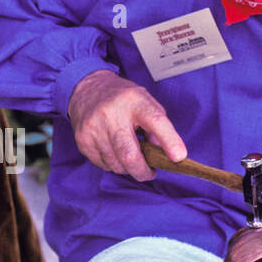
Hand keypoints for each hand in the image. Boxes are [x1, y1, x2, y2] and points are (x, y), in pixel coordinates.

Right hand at [66, 69, 185, 181]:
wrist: (87, 90)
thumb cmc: (121, 98)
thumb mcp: (145, 101)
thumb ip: (158, 125)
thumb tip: (164, 153)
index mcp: (135, 101)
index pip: (155, 121)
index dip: (169, 140)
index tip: (179, 157)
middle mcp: (112, 114)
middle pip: (129, 155)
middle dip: (142, 171)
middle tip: (149, 172)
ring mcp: (95, 127)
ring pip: (116, 164)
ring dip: (127, 167)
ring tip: (129, 156)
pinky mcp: (83, 139)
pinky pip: (103, 164)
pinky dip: (112, 164)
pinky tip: (114, 152)